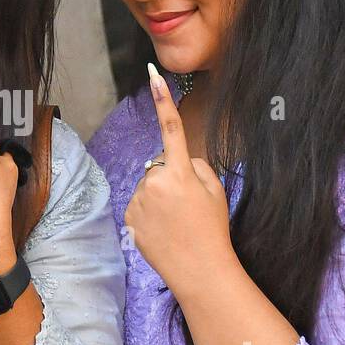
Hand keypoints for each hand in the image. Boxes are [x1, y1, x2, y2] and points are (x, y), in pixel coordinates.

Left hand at [124, 64, 235, 299]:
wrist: (200, 270)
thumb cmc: (212, 229)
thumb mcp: (215, 190)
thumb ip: (195, 166)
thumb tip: (178, 160)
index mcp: (179, 172)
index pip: (171, 128)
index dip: (162, 100)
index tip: (152, 75)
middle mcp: (154, 181)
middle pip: (160, 165)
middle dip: (172, 177)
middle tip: (188, 206)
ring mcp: (138, 200)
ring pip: (149, 185)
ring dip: (159, 196)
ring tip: (176, 221)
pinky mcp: (129, 217)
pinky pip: (140, 204)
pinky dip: (149, 212)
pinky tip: (163, 229)